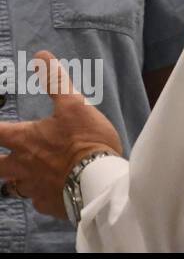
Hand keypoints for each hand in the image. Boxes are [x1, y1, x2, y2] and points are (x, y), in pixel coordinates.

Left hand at [0, 51, 122, 219]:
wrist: (99, 180)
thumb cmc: (86, 140)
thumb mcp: (74, 105)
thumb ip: (56, 81)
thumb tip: (41, 55)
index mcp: (25, 140)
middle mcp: (22, 166)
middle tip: (3, 156)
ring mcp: (33, 187)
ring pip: (13, 187)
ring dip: (15, 180)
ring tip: (24, 175)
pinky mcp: (47, 203)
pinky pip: (36, 199)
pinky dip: (40, 194)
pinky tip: (51, 190)